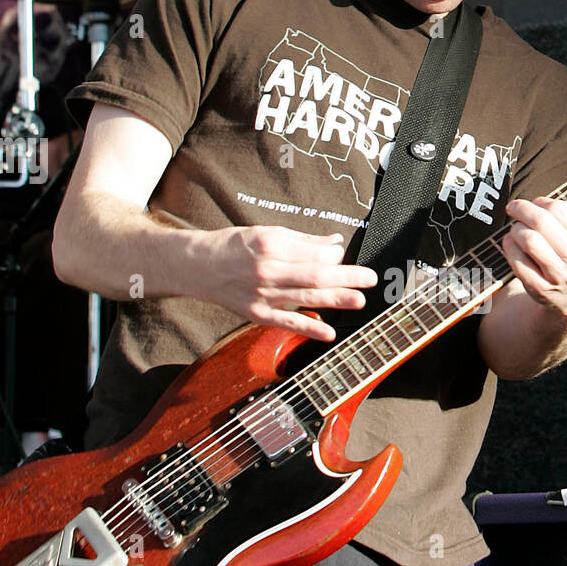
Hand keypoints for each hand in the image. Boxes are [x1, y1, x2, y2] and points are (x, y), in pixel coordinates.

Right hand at [201, 226, 376, 340]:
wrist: (195, 265)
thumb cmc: (233, 246)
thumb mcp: (266, 233)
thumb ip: (302, 240)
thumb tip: (335, 242)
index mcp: (270, 245)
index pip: (312, 253)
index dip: (334, 257)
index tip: (346, 257)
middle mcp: (266, 270)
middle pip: (314, 275)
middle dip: (346, 277)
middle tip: (371, 278)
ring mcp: (261, 295)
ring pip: (304, 298)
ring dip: (335, 300)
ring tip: (359, 300)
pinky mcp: (256, 314)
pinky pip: (286, 323)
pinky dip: (308, 328)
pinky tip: (328, 332)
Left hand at [500, 196, 566, 325]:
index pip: (559, 209)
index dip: (542, 202)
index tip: (536, 202)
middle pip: (541, 223)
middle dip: (522, 210)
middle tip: (514, 207)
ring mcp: (559, 275)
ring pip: (528, 240)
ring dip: (515, 229)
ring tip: (516, 228)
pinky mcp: (540, 288)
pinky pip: (517, 261)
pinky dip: (509, 248)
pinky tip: (511, 244)